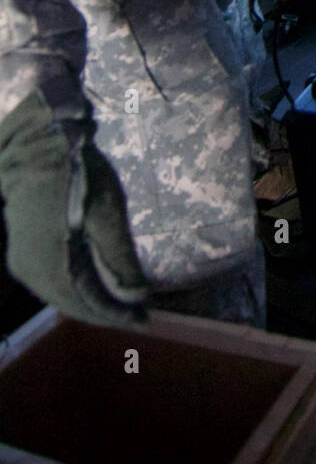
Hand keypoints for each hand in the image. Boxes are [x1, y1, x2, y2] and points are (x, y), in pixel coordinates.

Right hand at [0, 90, 148, 324]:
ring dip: (91, 300)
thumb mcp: (106, 215)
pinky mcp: (23, 248)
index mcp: (50, 269)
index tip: (145, 320)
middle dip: (106, 310)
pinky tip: (94, 284)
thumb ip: (119, 260)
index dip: (118, 316)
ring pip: (62, 293)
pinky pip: (53, 279)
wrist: (38, 143)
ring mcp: (23, 261)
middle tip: (138, 314)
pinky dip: (76, 286)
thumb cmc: (78, 175)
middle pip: (73, 303)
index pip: (88, 306)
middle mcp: (30, 272)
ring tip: (121, 304)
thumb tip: (136, 298)